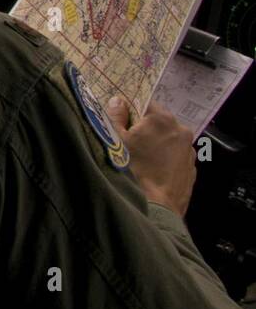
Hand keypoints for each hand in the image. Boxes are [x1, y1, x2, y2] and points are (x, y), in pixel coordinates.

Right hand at [107, 98, 196, 216]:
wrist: (156, 207)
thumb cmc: (133, 169)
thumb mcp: (116, 139)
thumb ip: (116, 116)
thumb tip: (118, 102)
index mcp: (162, 118)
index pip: (145, 103)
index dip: (131, 111)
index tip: (121, 122)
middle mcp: (181, 130)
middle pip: (158, 121)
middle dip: (144, 128)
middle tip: (129, 143)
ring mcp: (189, 150)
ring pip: (167, 139)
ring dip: (155, 143)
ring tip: (141, 159)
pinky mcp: (191, 167)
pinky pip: (174, 155)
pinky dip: (164, 158)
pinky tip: (152, 170)